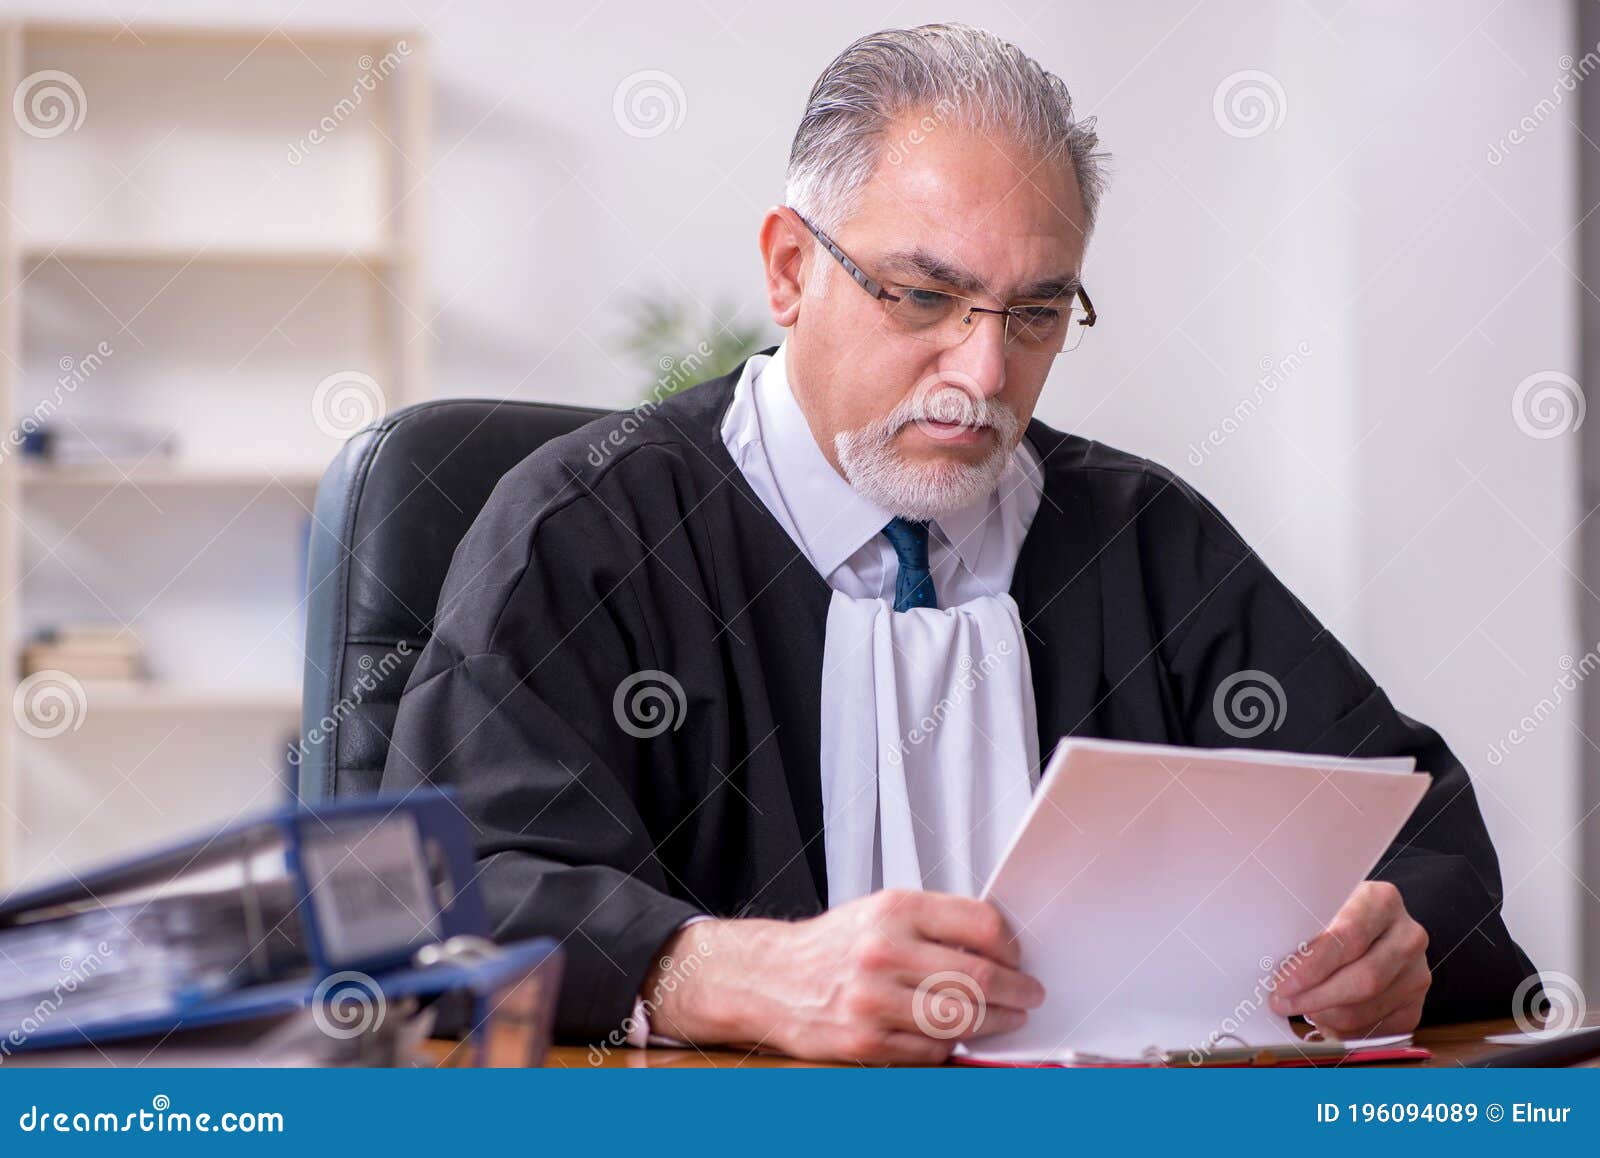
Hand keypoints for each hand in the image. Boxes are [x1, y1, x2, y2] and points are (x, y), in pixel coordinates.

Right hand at [644, 889, 1045, 1063]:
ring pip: (962, 1018)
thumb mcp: (881, 911)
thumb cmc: (834, 946)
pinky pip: (931, 1049)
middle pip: (979, 976)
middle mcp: (884, 950)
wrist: (771, 977)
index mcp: (894, 909)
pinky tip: (956, 1034)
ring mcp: (874, 999)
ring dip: (997, 1022)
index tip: (1019, 958)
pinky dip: (952, 1044)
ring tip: (1007, 1018)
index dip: (1012, 945)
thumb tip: (999, 943)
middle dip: (1017, 991)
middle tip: (1030, 995)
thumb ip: (935, 922)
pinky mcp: (865, 1040)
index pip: (980, 923)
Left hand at [1268, 880, 1430, 1037]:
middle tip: (1282, 1002)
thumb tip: (1276, 967)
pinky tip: (1325, 1017)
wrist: (1375, 927)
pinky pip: (1378, 1030)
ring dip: (1327, 1015)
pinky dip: (1345, 1030)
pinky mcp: (1416, 1003)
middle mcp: (1408, 936)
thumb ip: (1306, 927)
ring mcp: (1418, 972)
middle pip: (1365, 979)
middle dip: (1316, 997)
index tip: (1283, 982)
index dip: (1313, 966)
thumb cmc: (1337, 916)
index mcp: (1382, 901)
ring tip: (1301, 1006)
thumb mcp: (1323, 906)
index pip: (1348, 938)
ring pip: (1368, 1008)